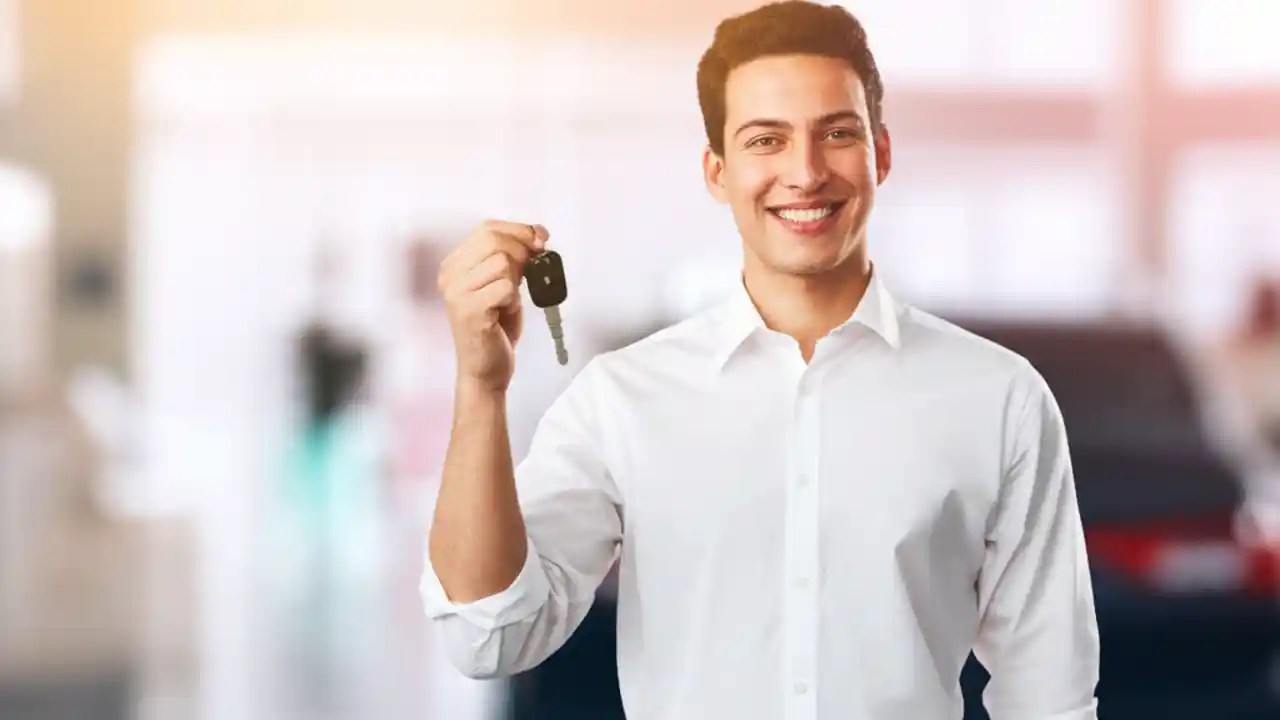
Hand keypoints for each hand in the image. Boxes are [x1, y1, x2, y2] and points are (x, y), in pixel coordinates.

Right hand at [438, 219, 548, 392]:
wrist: (486, 369)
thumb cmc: (497, 326)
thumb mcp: (504, 283)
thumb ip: (514, 257)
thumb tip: (538, 232)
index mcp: (454, 264)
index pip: (487, 228)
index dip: (519, 230)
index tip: (541, 239)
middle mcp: (449, 275)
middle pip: (495, 241)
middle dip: (523, 251)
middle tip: (531, 271)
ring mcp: (456, 292)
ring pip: (502, 263)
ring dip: (516, 282)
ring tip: (507, 301)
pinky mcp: (469, 310)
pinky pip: (506, 288)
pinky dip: (514, 300)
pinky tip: (503, 313)